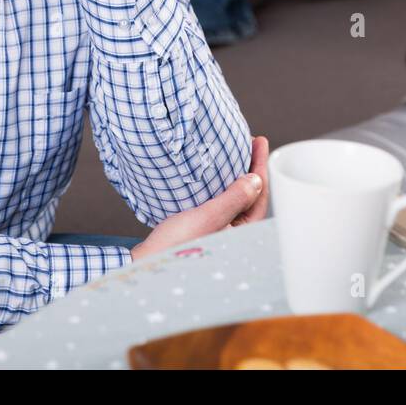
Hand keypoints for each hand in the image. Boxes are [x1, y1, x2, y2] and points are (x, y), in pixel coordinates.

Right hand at [130, 136, 269, 261]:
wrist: (145, 261)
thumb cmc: (176, 244)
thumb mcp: (208, 217)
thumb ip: (234, 198)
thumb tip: (256, 179)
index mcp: (241, 235)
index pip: (258, 195)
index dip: (260, 166)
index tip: (259, 142)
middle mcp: (233, 234)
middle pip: (249, 195)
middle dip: (251, 168)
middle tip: (250, 142)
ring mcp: (219, 231)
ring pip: (235, 198)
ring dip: (236, 175)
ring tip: (234, 152)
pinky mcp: (204, 228)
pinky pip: (220, 201)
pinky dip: (221, 185)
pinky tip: (213, 174)